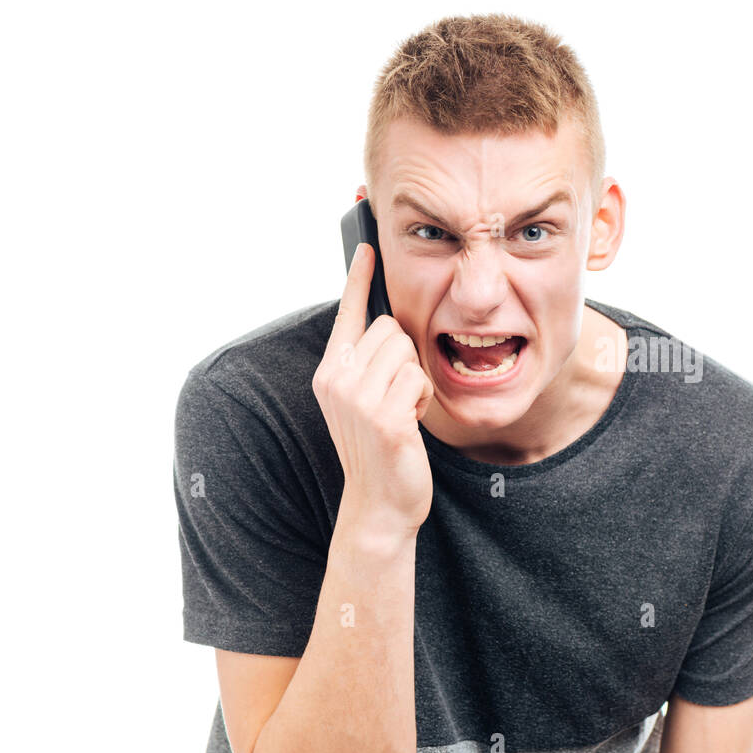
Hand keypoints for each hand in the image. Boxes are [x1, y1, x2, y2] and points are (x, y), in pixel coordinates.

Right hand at [313, 242, 434, 538]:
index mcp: (330, 373)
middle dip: (405, 356)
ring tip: (403, 411)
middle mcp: (337, 381)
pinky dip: (423, 399)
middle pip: (390, 327)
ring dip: (416, 379)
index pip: (347, 314)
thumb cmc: (380, 450)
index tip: (368, 246)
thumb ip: (367, 364)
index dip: (358, 278)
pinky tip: (410, 424)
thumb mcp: (364, 401)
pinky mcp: (384, 419)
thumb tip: (387, 323)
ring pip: (407, 351)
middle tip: (398, 396)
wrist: (379, 505)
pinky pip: (418, 379)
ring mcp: (358, 400)